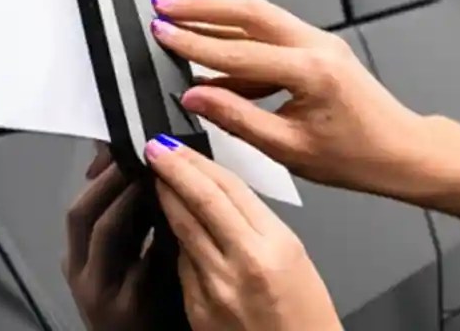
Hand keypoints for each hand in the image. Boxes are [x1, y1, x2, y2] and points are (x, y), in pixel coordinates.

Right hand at [64, 146, 188, 330]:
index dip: (100, 175)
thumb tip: (147, 173)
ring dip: (128, 198)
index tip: (125, 150)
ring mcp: (103, 293)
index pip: (79, 207)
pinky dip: (155, 235)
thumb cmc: (147, 307)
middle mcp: (83, 274)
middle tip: (142, 156)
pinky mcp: (130, 309)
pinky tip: (175, 220)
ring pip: (105, 233)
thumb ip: (133, 223)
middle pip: (83, 214)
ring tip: (155, 177)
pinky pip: (141, 262)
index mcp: (80, 260)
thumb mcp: (128, 261)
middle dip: (111, 179)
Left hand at [146, 135, 340, 330]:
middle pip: (199, 201)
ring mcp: (216, 288)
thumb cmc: (306, 319)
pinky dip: (175, 242)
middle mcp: (244, 263)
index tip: (174, 145)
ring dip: (164, 201)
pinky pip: (181, 265)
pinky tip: (168, 228)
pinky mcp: (197, 309)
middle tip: (153, 150)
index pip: (228, 188)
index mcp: (276, 246)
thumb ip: (257, 225)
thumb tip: (220, 196)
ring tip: (154, 180)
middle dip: (171, 170)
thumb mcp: (295, 259)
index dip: (195, 161)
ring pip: (182, 230)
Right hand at [151, 0, 433, 197]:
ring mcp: (319, 42)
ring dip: (217, 13)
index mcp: (311, 72)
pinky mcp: (317, 48)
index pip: (239, 52)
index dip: (194, 42)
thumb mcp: (289, 148)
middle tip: (163, 5)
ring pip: (258, 16)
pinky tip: (212, 50)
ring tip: (179, 15)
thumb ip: (236, 119)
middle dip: (201, 6)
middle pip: (248, 11)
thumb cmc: (358, 156)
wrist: (402, 152)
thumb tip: (195, 98)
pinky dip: (237, 35)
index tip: (163, 33)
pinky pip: (270, 32)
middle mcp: (316, 46)